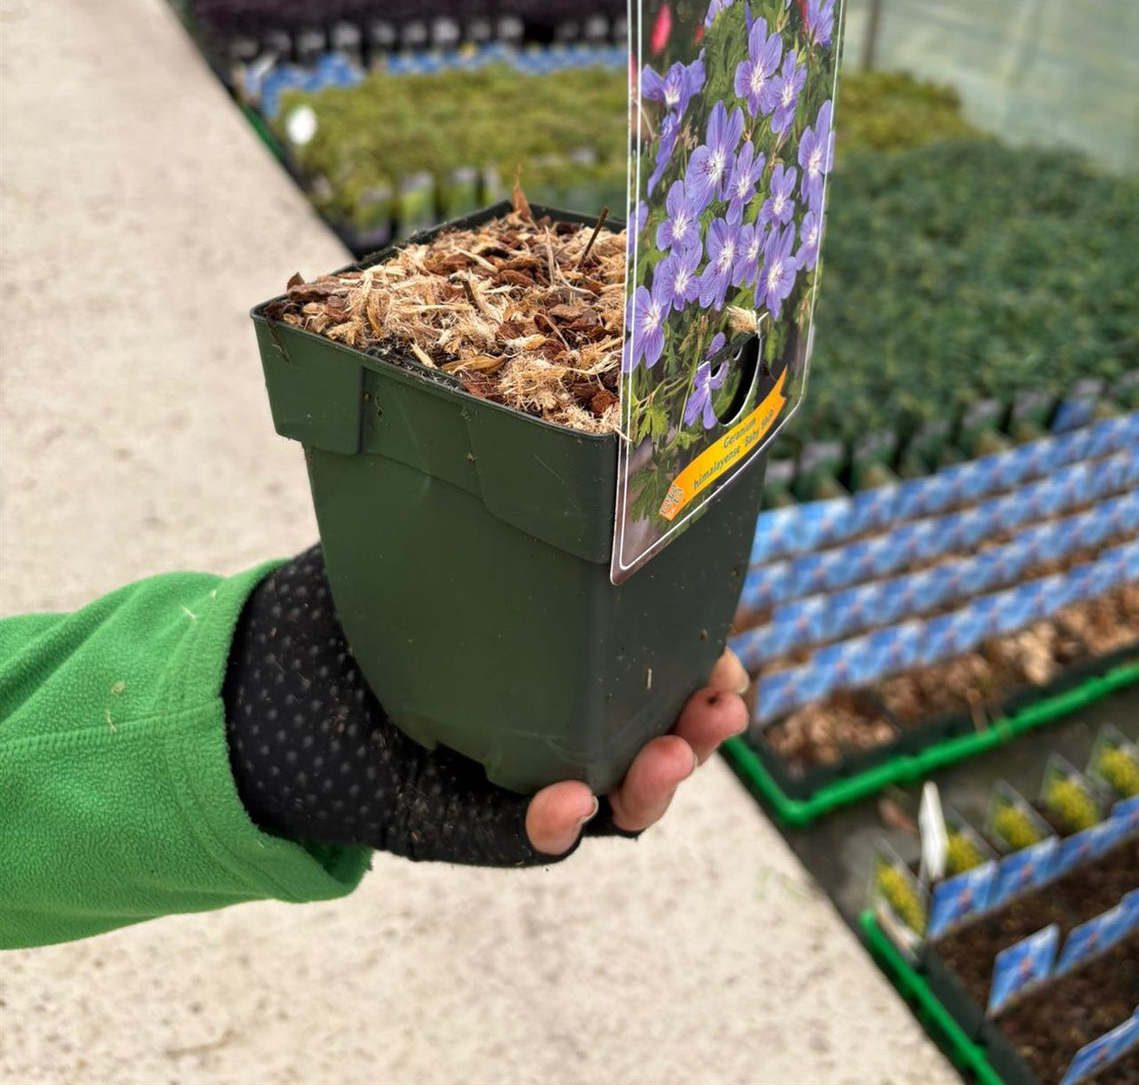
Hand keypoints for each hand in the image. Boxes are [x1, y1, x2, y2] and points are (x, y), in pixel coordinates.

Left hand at [223, 548, 750, 869]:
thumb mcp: (427, 553)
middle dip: (701, 724)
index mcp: (557, 660)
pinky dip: (556, 825)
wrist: (253, 687)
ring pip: (614, 797)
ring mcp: (516, 776)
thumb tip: (554, 456)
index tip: (728, 655)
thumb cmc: (347, 606)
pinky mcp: (466, 825)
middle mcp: (551, 721)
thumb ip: (487, 523)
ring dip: (655, 781)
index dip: (701, 663)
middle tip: (724, 704)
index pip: (648, 666)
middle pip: (653, 733)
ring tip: (672, 753)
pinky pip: (529, 838)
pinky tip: (566, 800)